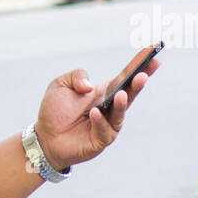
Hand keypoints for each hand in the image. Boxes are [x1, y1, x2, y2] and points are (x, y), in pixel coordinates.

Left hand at [33, 52, 160, 170]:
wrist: (44, 137)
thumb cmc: (54, 111)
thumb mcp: (60, 84)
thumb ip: (76, 76)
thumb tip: (89, 86)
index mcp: (104, 92)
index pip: (125, 78)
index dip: (140, 68)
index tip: (153, 56)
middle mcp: (109, 108)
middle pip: (129, 95)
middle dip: (137, 85)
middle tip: (143, 75)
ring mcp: (107, 125)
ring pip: (119, 115)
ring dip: (121, 105)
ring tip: (120, 95)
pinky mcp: (100, 140)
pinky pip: (105, 131)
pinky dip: (100, 122)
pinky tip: (94, 113)